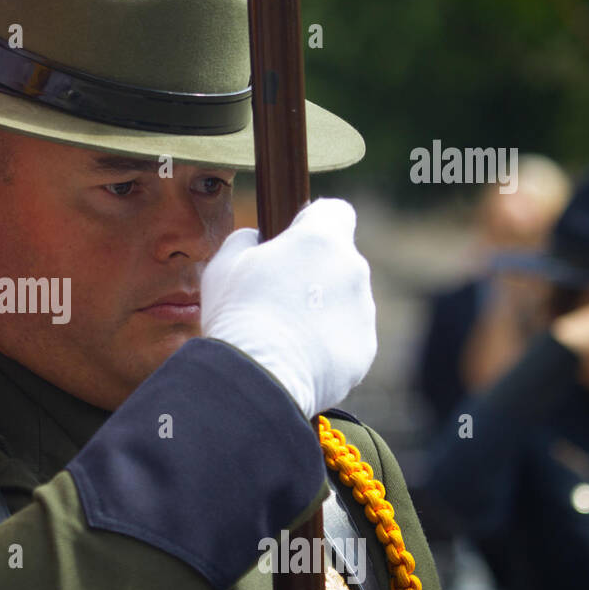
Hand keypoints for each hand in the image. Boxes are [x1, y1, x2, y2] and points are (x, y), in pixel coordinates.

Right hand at [200, 198, 376, 418]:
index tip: (292, 241)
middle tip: (276, 299)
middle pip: (339, 261)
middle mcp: (352, 269)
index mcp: (320, 240)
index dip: (312, 223)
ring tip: (283, 336)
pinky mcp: (364, 350)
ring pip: (344, 301)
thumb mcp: (224, 263)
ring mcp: (363, 312)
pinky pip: (347, 339)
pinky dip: (327, 346)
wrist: (257, 378)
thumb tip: (256, 242)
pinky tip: (296, 358)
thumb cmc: (236, 315)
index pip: (335, 211)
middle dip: (314, 274)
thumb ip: (246, 240)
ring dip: (321, 311)